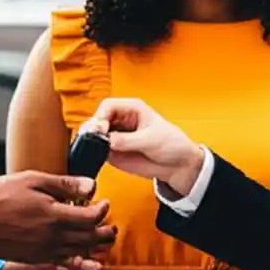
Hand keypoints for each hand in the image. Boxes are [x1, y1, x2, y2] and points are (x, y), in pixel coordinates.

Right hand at [0, 171, 116, 263]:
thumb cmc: (0, 196)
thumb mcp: (33, 180)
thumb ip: (65, 185)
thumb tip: (91, 186)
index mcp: (55, 215)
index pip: (92, 217)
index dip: (102, 210)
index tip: (103, 203)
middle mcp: (54, 237)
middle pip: (90, 238)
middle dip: (104, 232)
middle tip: (110, 226)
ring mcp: (45, 250)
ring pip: (79, 252)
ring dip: (94, 247)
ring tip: (101, 241)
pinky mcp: (36, 258)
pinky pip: (63, 262)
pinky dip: (76, 260)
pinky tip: (79, 256)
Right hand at [89, 98, 203, 195]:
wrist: (178, 165)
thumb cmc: (171, 144)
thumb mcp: (151, 140)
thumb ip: (127, 140)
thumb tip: (107, 141)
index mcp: (132, 109)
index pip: (108, 105)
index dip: (101, 115)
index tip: (101, 129)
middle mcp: (121, 120)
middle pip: (97, 119)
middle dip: (93, 129)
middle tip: (95, 140)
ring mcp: (116, 137)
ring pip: (95, 135)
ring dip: (91, 141)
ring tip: (94, 149)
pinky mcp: (113, 152)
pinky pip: (98, 150)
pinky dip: (93, 153)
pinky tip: (95, 156)